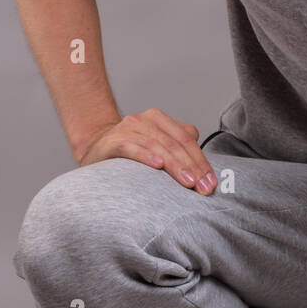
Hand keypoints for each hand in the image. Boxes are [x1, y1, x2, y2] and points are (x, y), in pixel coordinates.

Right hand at [75, 109, 217, 194]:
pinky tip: (158, 166)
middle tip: (203, 187)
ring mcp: (129, 128)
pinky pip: (132, 147)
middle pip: (176, 143)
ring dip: (175, 165)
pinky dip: (146, 156)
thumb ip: (179, 149)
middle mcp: (146, 120)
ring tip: (188, 182)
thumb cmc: (131, 153)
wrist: (95, 150)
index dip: (201, 162)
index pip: (187, 140)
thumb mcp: (158, 147)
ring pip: (158, 145)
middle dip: (193, 167)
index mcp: (160, 120)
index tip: (211, 183)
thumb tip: (205, 171)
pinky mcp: (113, 141)